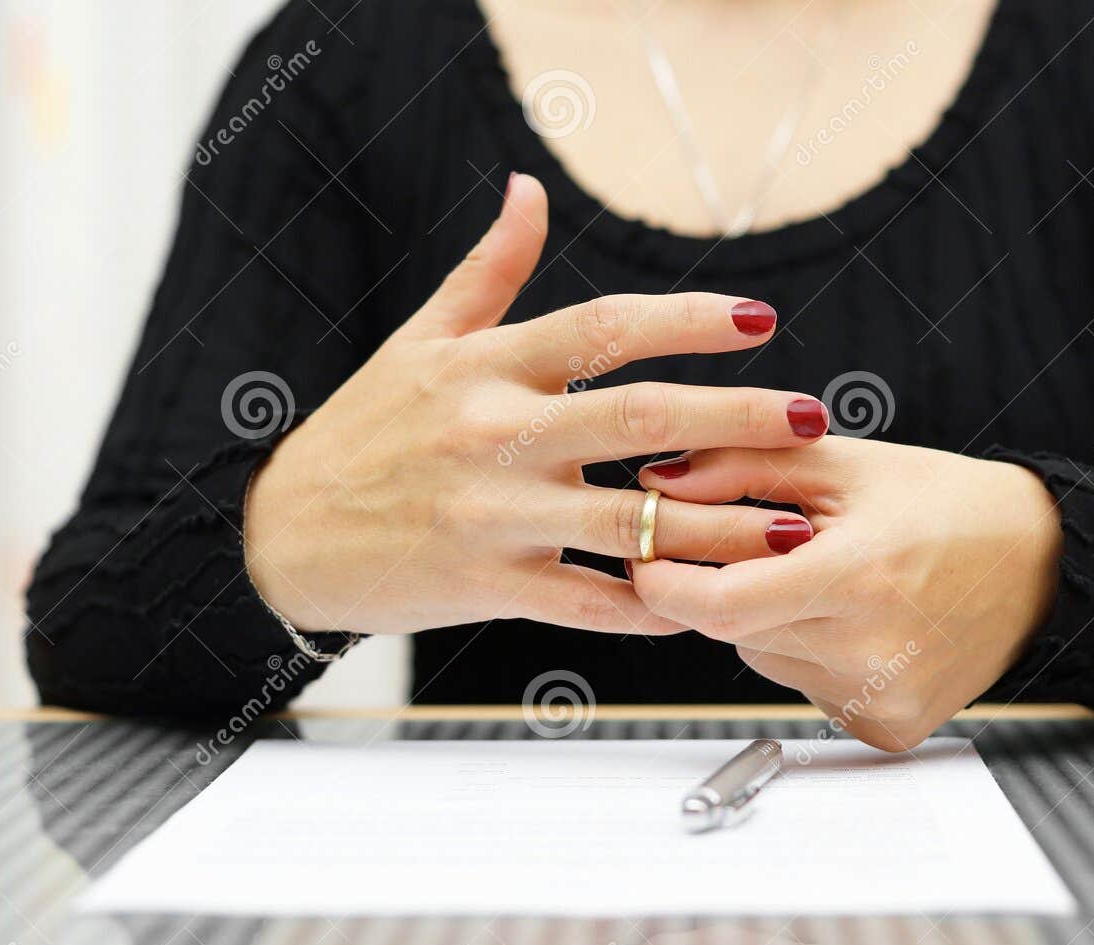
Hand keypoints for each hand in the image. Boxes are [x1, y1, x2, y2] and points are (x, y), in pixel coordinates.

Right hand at [244, 173, 827, 636]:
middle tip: (811, 418)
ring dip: (718, 529)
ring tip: (790, 528)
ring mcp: (493, 516)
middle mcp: (494, 435)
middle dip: (735, 418)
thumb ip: (488, 272)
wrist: (282, 536)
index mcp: (485, 368)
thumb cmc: (362, 432)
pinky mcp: (487, 587)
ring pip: (628, 525)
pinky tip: (701, 606)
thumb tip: (528, 187)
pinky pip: (586, 604)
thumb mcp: (418, 343)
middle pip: (637, 420)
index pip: (602, 328)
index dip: (687, 320)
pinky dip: (645, 607)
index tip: (761, 322)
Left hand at [633, 438, 1063, 748]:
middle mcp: (871, 650)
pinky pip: (805, 692)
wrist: (1044, 565)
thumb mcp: (845, 464)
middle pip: (735, 630)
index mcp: (859, 577)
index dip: (666, 584)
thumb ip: (741, 467)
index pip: (717, 605)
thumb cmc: (948, 506)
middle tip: (773, 548)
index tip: (650, 558)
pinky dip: (811, 656)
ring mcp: (881, 698)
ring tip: (835, 581)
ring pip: (765, 661)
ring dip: (772, 621)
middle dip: (730, 586)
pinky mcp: (889, 728)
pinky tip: (860, 622)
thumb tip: (655, 483)